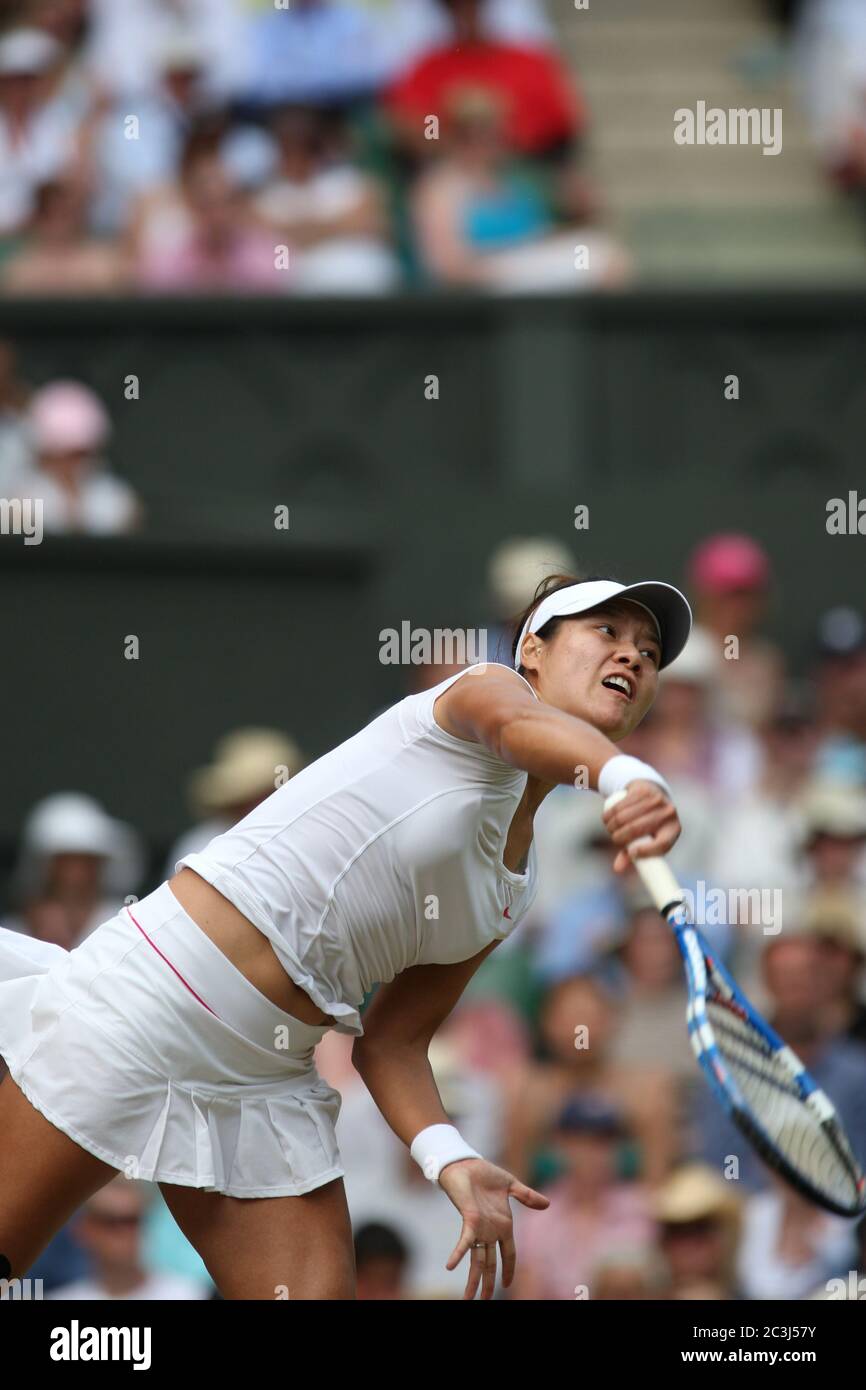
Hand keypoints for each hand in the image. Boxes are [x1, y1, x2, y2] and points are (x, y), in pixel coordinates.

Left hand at [437, 1157, 548, 1299]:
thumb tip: (547, 1204)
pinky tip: (451, 1265)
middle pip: (491, 1263)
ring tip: (468, 1297)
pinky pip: (464, 1241)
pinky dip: (458, 1254)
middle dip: (488, 1283)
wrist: (466, 1163)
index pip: (508, 1253)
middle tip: (484, 1300)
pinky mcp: (469, 1220)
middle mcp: (490, 1231)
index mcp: (502, 1225)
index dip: (508, 1268)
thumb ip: (526, 1196)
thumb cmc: (485, 1173)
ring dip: (474, 1279)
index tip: (506, 1285)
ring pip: (478, 1260)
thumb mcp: (510, 1185)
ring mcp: (479, 1228)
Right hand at [602, 779, 680, 872]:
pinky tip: (607, 818)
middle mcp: (668, 813)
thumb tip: (617, 869)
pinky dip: (609, 814)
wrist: (651, 793)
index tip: (631, 853)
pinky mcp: (642, 790)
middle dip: (619, 837)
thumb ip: (632, 855)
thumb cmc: (649, 824)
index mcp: (673, 830)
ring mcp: (655, 800)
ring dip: (612, 826)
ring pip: (624, 817)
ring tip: (610, 829)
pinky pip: (619, 805)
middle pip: (637, 829)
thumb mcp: (646, 839)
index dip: (646, 851)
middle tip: (614, 839)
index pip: (662, 844)